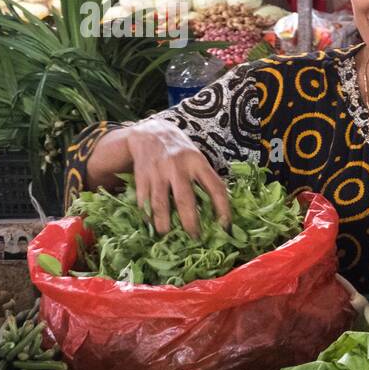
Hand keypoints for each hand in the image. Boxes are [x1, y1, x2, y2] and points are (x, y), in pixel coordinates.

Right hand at [123, 118, 231, 237]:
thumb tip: (217, 211)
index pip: (215, 188)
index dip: (223, 209)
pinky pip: (144, 199)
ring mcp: (159, 171)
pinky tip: (150, 222)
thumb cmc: (181, 151)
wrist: (152, 132)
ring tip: (166, 234)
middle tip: (195, 237)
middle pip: (185, 200)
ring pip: (161, 202)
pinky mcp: (142, 175)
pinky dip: (147, 213)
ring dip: (163, 222)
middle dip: (190, 222)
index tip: (225, 226)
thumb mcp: (197, 159)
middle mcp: (178, 167)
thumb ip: (206, 180)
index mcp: (198, 163)